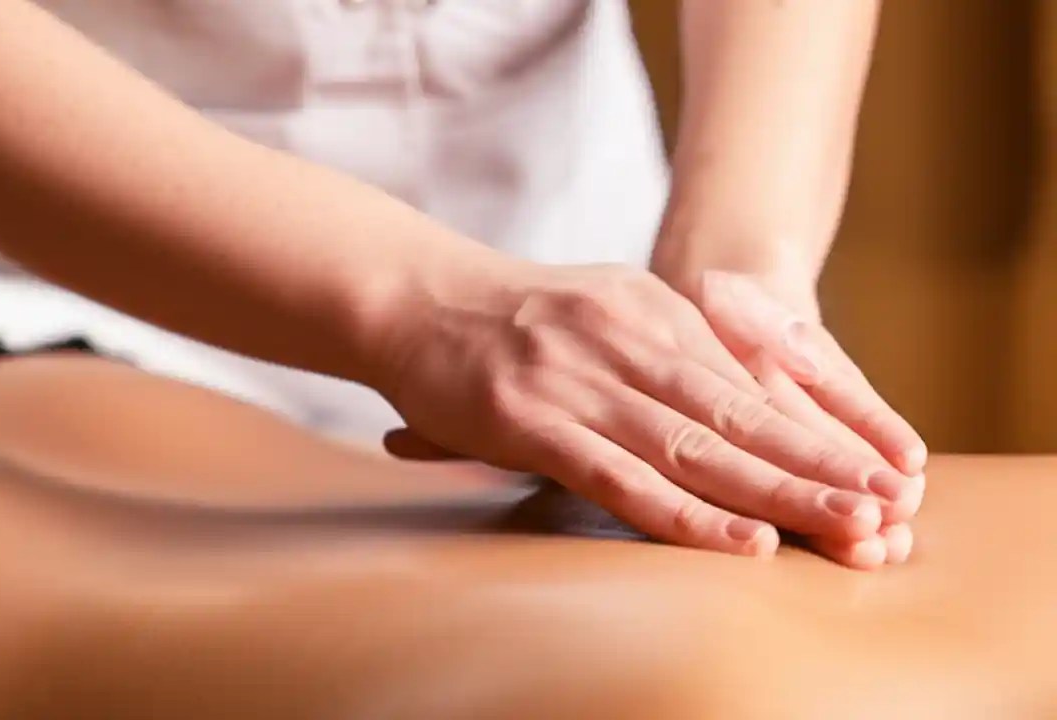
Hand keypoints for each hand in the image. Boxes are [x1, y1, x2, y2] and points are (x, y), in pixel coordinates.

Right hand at [375, 263, 909, 566]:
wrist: (415, 298)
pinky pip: (621, 475)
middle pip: (740, 413)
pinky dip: (685, 512)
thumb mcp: (604, 306)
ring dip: (775, 493)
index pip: (752, 380)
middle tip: (884, 507)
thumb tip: (733, 397)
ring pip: (696, 446)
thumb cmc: (511, 315)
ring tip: (840, 529)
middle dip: (818, 465)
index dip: (817, 430)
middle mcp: (628, 339)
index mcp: (653, 309)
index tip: (876, 469)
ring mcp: (580, 379)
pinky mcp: (533, 420)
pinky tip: (736, 539)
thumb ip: (666, 345)